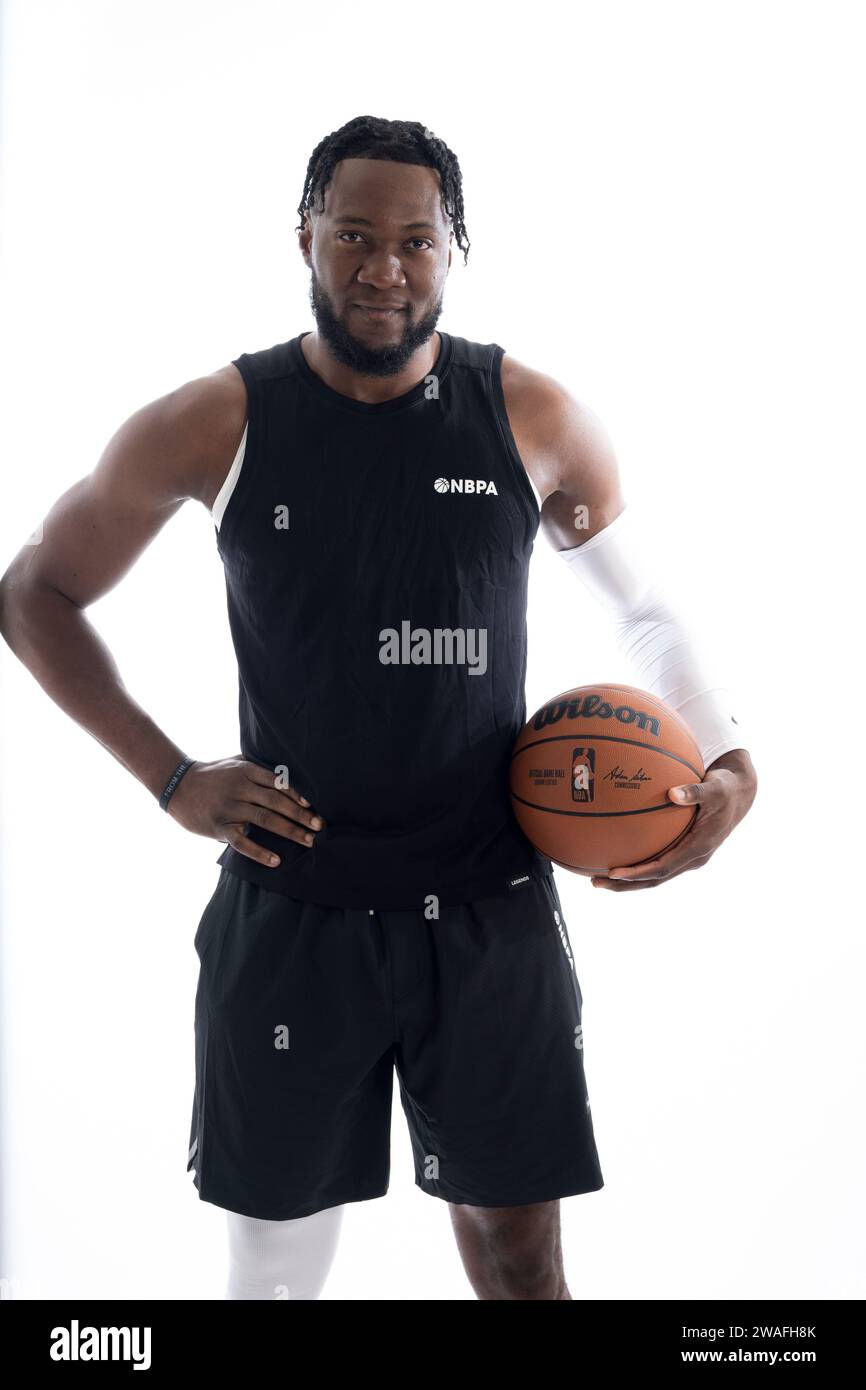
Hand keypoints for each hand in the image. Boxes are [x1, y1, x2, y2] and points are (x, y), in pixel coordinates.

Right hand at [166, 755, 325, 866]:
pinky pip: (242, 842)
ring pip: (264, 820)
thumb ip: (258, 767)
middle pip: (275, 802)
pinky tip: (276, 860)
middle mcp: (239, 788)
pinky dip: (260, 852)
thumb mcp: (234, 762)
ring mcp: (229, 808)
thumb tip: (289, 772)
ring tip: (308, 842)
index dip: (296, 793)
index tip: (313, 805)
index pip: (276, 782)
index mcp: (245, 770)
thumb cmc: (212, 774)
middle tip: (319, 826)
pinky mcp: (219, 826)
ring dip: (289, 831)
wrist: (176, 785)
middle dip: (300, 814)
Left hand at [590, 748, 756, 890]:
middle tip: (595, 883)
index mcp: (698, 848)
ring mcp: (688, 856)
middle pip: (654, 879)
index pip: (662, 868)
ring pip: (655, 874)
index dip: (638, 873)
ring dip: (628, 879)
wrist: (740, 794)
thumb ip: (695, 791)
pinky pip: (657, 860)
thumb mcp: (715, 788)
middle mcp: (692, 858)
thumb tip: (672, 793)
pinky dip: (637, 862)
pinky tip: (615, 851)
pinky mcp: (684, 849)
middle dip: (625, 885)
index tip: (613, 873)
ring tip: (596, 876)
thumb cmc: (725, 788)